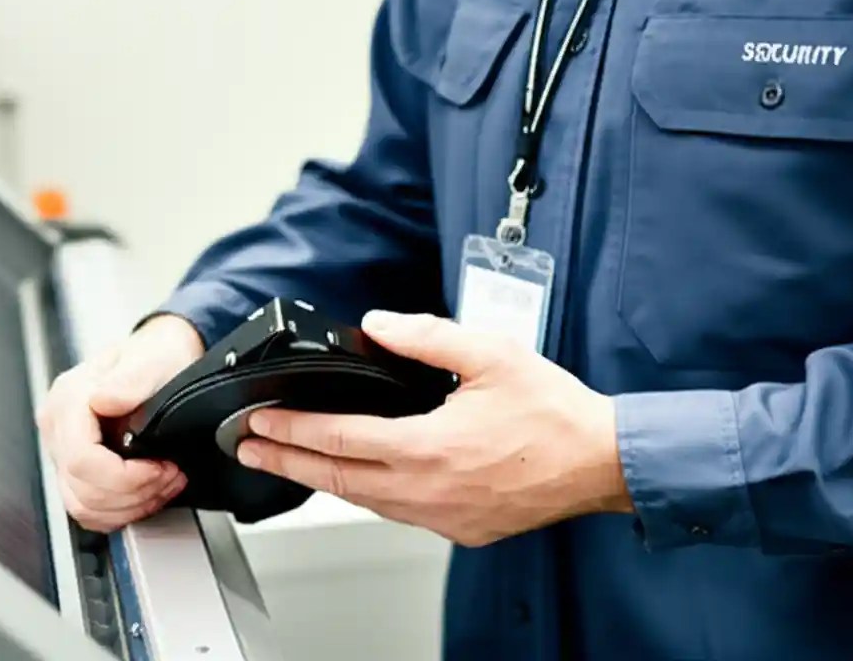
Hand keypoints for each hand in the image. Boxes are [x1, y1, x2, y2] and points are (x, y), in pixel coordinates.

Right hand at [37, 314, 203, 531]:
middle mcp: (58, 426)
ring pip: (83, 507)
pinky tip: (148, 493)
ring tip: (163, 484)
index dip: (125, 477)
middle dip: (135, 492)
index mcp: (68, 399)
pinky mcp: (76, 469)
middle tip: (170, 476)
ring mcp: (63, 450)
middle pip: (82, 490)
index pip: (82, 460)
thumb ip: (129, 380)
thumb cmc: (157, 356)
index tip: (160, 468)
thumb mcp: (153, 360)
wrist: (161, 357)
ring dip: (130, 506)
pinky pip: (89, 510)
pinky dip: (122, 511)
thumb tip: (102, 400)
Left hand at [235, 310, 631, 546]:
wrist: (603, 462)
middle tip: (248, 450)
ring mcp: (442, 517)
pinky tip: (357, 480)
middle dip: (286, 461)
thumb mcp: (490, 354)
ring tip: (290, 462)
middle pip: (336, 478)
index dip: (290, 430)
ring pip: (364, 501)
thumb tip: (378, 323)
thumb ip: (426, 336)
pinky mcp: (460, 529)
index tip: (258, 422)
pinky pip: (397, 513)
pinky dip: (366, 494)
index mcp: (428, 447)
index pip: (338, 438)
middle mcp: (427, 491)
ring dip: (322, 480)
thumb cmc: (555, 413)